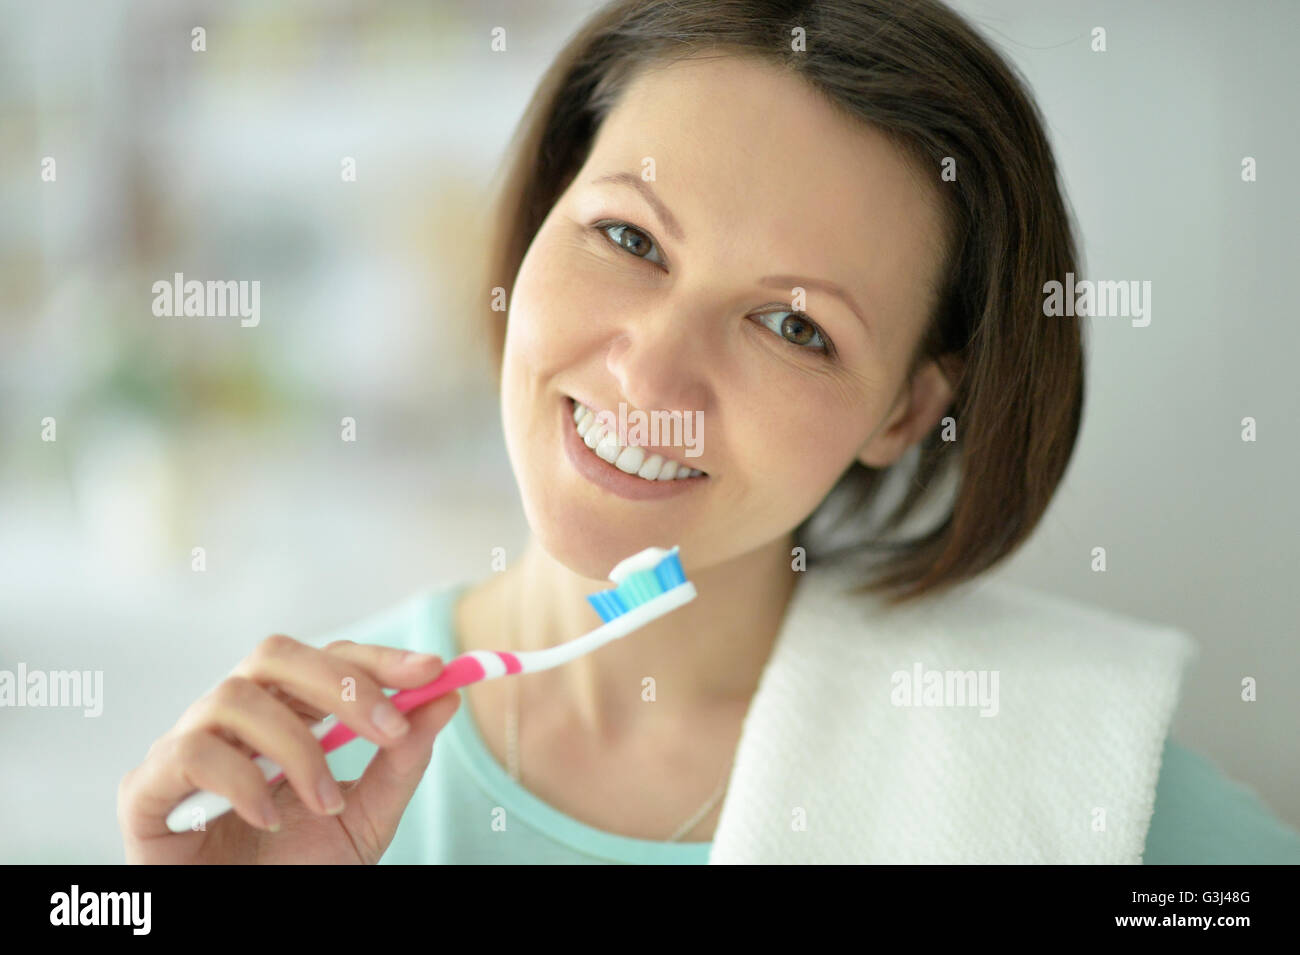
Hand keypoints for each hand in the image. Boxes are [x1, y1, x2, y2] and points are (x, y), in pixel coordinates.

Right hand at [117, 635, 459, 863]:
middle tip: (389, 728)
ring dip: (297, 748)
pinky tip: (269, 816)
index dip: (378, 659)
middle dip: (341, 683)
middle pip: (274, 655)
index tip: (433, 670)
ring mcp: (183, 748)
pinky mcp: (146, 790)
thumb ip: (401, 761)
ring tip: (325, 802)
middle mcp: (230, 721)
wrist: (242, 930)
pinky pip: (188, 753)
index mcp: (282, 716)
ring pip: (233, 697)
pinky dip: (240, 780)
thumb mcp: (366, 817)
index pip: (327, 660)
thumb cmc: (296, 871)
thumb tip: (447, 698)